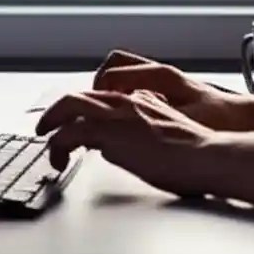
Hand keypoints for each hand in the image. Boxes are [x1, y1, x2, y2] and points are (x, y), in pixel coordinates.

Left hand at [35, 89, 218, 197]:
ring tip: (46, 142)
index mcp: (140, 98)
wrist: (207, 155)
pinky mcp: (108, 132)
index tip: (76, 123)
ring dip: (53, 123)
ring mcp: (115, 113)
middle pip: (80, 95)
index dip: (84, 109)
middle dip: (58, 110)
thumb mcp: (168, 129)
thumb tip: (130, 137)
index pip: (101, 96)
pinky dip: (57, 145)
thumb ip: (148, 125)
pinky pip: (69, 133)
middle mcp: (125, 100)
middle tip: (47, 126)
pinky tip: (58, 158)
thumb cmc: (196, 151)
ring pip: (69, 106)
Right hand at [93, 50, 250, 130]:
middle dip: (99, 87)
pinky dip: (126, 100)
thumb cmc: (223, 122)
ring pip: (125, 75)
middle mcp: (161, 75)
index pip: (113, 71)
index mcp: (162, 77)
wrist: (248, 122)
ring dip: (113, 93)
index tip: (91, 112)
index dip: (96, 92)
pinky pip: (136, 88)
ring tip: (110, 117)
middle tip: (95, 111)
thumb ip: (154, 120)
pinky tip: (131, 121)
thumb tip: (124, 123)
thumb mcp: (187, 122)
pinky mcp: (168, 93)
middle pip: (115, 64)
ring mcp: (164, 82)